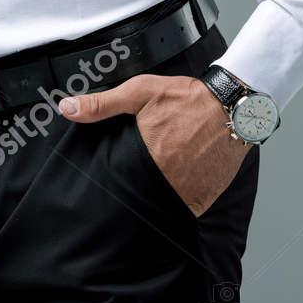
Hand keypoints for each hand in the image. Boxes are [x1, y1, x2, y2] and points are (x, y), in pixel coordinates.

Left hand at [60, 74, 248, 215]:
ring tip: (161, 179)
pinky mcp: (205, 198)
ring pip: (161, 204)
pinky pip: (185, 210)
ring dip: (158, 196)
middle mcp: (166, 178)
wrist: (235, 107)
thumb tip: (67, 108)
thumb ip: (103, 103)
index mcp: (146, 156)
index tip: (120, 172)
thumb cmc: (190, 98)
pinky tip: (180, 185)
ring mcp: (187, 191)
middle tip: (143, 173)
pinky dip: (180, 202)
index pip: (119, 181)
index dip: (116, 179)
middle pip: (140, 193)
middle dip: (136, 186)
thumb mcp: (142, 92)